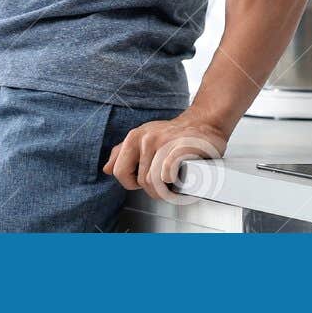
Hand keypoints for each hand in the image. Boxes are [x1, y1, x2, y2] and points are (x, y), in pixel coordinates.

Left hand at [102, 112, 229, 200]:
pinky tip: (180, 174)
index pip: (119, 172)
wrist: (204, 123)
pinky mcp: (181, 147)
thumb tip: (107, 169)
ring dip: (167, 189)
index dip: (132, 182)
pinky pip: (167, 173)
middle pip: (141, 181)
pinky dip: (173, 179)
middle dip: (153, 189)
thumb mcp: (144, 138)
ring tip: (175, 181)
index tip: (144, 179)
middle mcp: (146, 138)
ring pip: (155, 181)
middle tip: (164, 184)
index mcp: (134, 137)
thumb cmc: (174, 135)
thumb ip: (123, 153)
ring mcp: (164, 142)